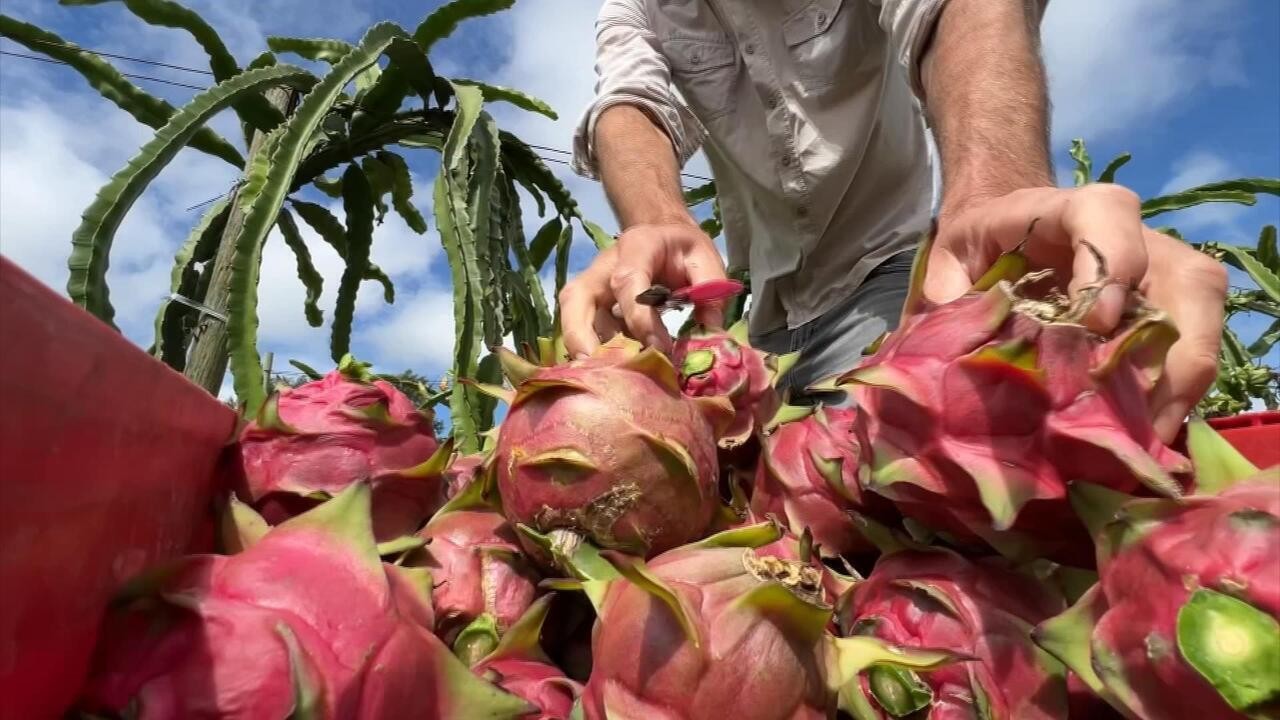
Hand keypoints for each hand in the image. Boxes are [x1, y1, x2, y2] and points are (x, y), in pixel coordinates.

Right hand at [559, 222, 726, 358]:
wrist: (666, 235)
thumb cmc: (684, 249)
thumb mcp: (706, 260)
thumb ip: (710, 292)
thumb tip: (708, 336)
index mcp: (637, 246)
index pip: (627, 282)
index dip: (639, 318)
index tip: (659, 349)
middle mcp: (606, 264)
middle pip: (577, 296)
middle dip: (581, 335)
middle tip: (595, 370)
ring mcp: (594, 284)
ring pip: (572, 313)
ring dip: (582, 347)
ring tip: (602, 378)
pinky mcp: (592, 304)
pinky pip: (582, 327)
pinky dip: (592, 350)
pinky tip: (611, 371)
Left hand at [925, 184, 1227, 440]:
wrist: (1008, 231)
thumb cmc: (983, 243)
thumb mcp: (951, 255)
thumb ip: (944, 292)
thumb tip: (942, 350)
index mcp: (1078, 209)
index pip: (1110, 219)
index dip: (1109, 266)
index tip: (1091, 322)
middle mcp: (1140, 238)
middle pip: (1188, 286)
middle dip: (1166, 356)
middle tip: (1127, 418)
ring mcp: (1167, 279)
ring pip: (1201, 330)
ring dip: (1174, 390)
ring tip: (1135, 443)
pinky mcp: (1175, 315)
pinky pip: (1192, 358)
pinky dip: (1170, 400)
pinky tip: (1136, 437)